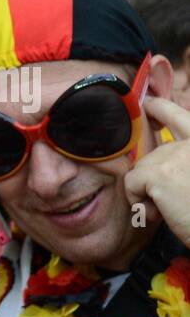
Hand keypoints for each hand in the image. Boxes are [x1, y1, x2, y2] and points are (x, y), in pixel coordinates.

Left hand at [125, 96, 189, 245]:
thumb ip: (184, 161)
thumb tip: (158, 162)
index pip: (181, 117)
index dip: (163, 109)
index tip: (150, 103)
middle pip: (157, 154)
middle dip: (156, 179)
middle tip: (175, 202)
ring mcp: (178, 153)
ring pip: (143, 168)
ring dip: (150, 193)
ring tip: (173, 209)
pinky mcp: (160, 172)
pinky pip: (131, 182)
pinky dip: (138, 202)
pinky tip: (160, 213)